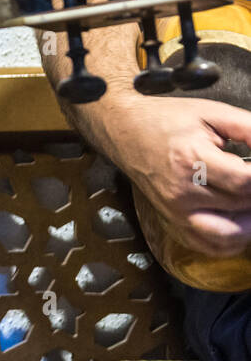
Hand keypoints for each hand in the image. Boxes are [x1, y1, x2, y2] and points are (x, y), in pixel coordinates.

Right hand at [104, 93, 250, 256]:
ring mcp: (175, 211)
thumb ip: (250, 129)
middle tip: (250, 178)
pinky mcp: (172, 221)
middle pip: (243, 207)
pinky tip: (235, 218)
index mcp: (191, 160)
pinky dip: (230, 241)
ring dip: (248, 223)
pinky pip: (209, 246)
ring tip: (248, 201)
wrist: (123, 129)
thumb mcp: (212, 113)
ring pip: (229, 236)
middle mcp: (181, 191)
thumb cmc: (166, 119)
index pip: (246, 182)